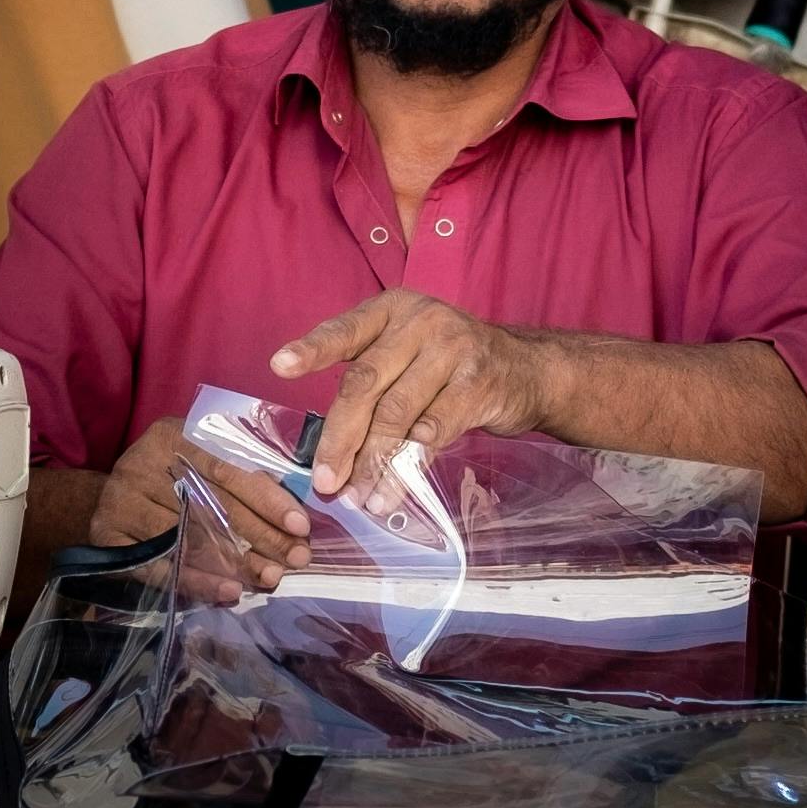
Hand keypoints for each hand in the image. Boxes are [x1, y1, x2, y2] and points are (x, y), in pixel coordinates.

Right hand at [94, 416, 312, 594]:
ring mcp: (120, 502)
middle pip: (211, 506)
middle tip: (296, 558)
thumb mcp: (199, 458)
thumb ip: (239, 471)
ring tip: (270, 577)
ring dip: (235, 563)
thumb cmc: (170, 478)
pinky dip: (197, 582)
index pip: (227, 470)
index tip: (300, 525)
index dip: (267, 499)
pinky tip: (228, 591)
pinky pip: (159, 567)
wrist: (108, 496)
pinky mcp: (107, 537)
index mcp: (171, 436)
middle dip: (260, 535)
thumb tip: (291, 510)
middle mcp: (140, 464)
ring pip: (188, 539)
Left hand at [272, 291, 547, 508]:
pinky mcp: (477, 385)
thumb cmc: (450, 364)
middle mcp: (420, 323)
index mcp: (392, 310)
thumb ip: (370, 377)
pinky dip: (408, 467)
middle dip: (340, 437)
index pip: (344, 330)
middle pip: (365, 383)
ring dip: (372, 462)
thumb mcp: (408, 350)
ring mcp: (452, 351)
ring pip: (397, 414)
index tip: (279, 366)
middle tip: (324, 480)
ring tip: (357, 497)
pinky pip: (432, 432)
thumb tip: (328, 444)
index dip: (312, 349)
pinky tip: (392, 491)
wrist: (528, 368)